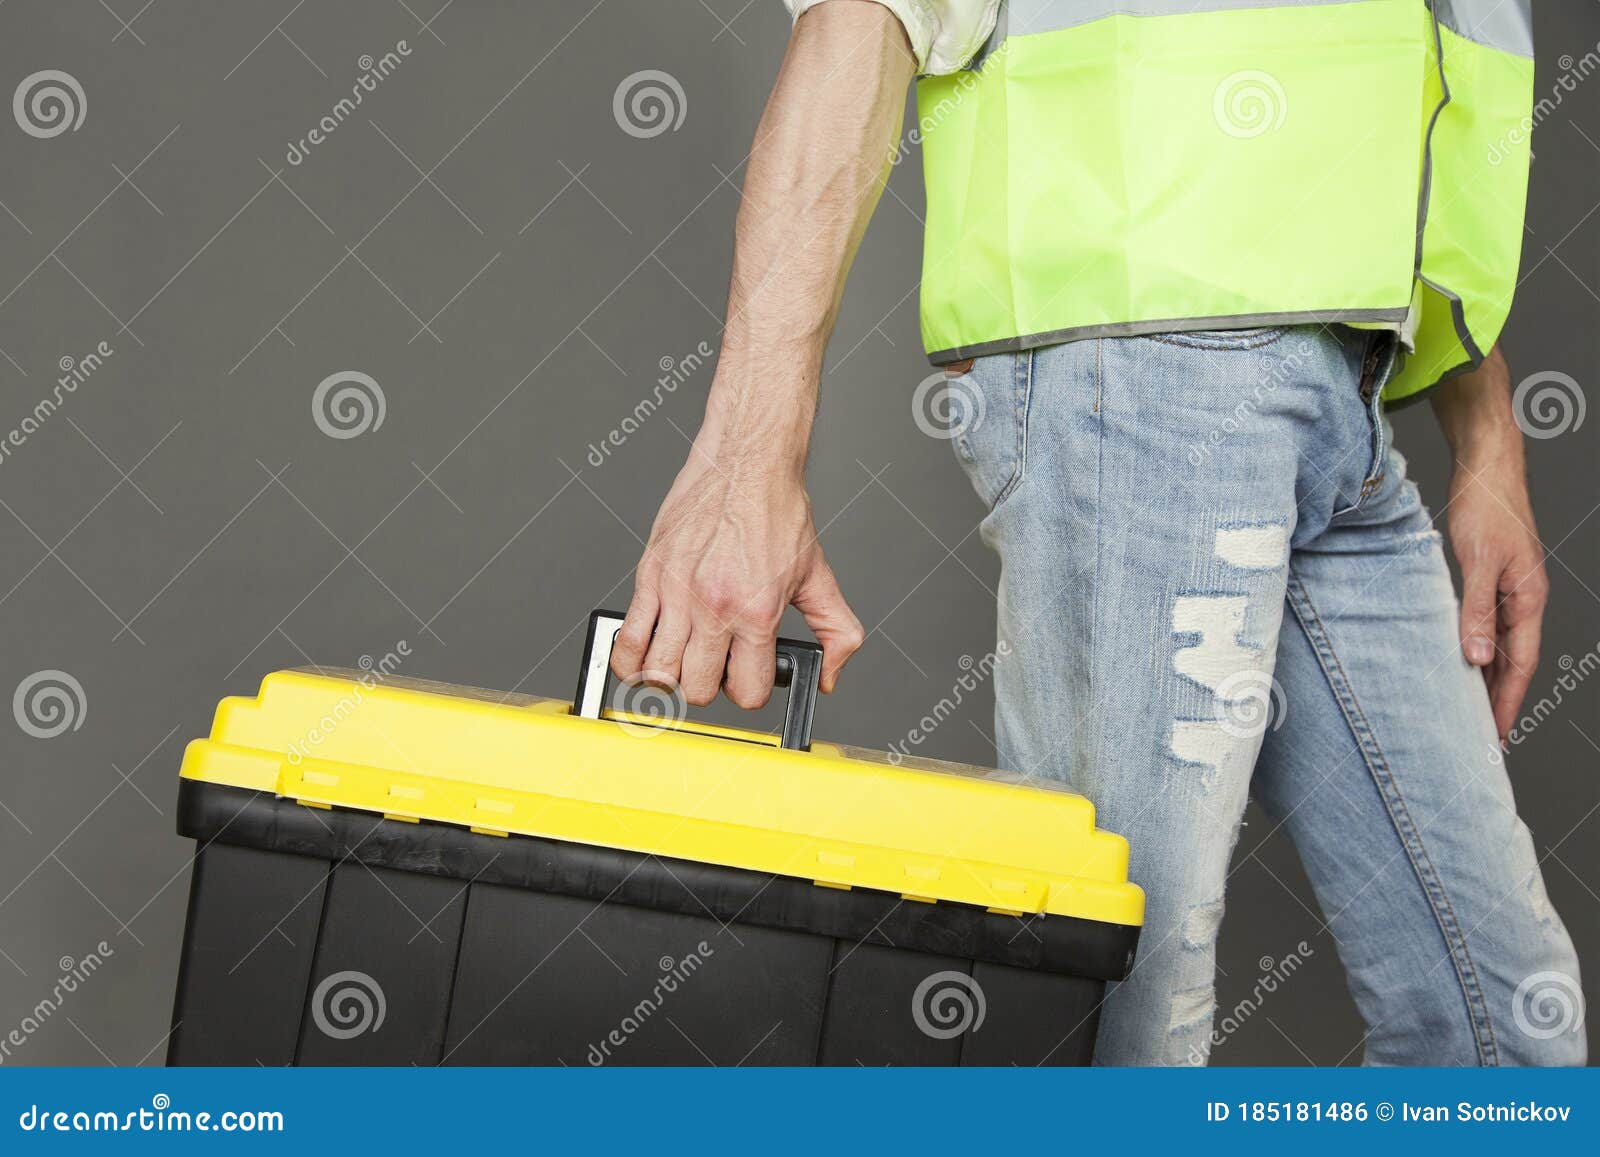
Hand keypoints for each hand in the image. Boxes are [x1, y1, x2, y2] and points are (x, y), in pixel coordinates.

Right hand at [610, 388, 863, 708]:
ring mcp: (678, 593)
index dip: (751, 690)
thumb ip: (836, 632)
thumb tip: (829, 676)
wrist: (747, 462)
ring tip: (682, 663)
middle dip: (709, 686)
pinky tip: (645, 656)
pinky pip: (627, 639)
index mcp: (757, 611)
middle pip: (698, 690)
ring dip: (670, 678)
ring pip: (658, 673)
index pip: (748, 690)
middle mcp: (715, 606)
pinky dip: (630, 660)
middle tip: (715, 666)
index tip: (749, 675)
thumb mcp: (819, 576)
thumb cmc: (776, 512)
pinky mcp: (651, 575)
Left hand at [1446, 456, 1547, 740]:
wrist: (1486, 467)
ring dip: (1486, 679)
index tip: (1496, 738)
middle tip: (1482, 740)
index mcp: (1527, 600)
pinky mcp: (1489, 579)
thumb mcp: (1479, 561)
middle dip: (1499, 702)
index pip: (1519, 666)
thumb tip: (1479, 658)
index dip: (1507, 703)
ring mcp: (1507, 591)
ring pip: (1498, 647)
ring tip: (1469, 713)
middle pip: (1512, 663)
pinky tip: (1460, 662)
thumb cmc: (1487, 508)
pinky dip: (1475, 649)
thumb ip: (1477, 610)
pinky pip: (1484, 626)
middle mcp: (1522, 601)